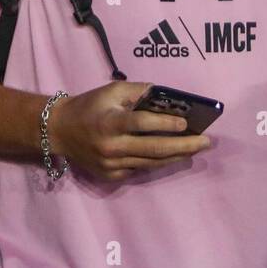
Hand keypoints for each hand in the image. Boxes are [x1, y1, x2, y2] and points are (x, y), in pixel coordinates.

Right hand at [49, 81, 212, 181]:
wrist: (59, 130)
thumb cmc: (90, 105)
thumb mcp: (112, 90)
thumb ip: (140, 92)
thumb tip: (168, 98)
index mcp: (110, 122)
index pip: (143, 124)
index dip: (166, 124)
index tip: (187, 123)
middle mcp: (111, 147)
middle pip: (154, 149)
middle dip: (184, 146)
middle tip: (207, 142)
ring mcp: (111, 165)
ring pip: (151, 163)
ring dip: (176, 156)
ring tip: (196, 149)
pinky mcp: (110, 176)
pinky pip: (140, 170)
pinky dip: (158, 163)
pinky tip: (174, 156)